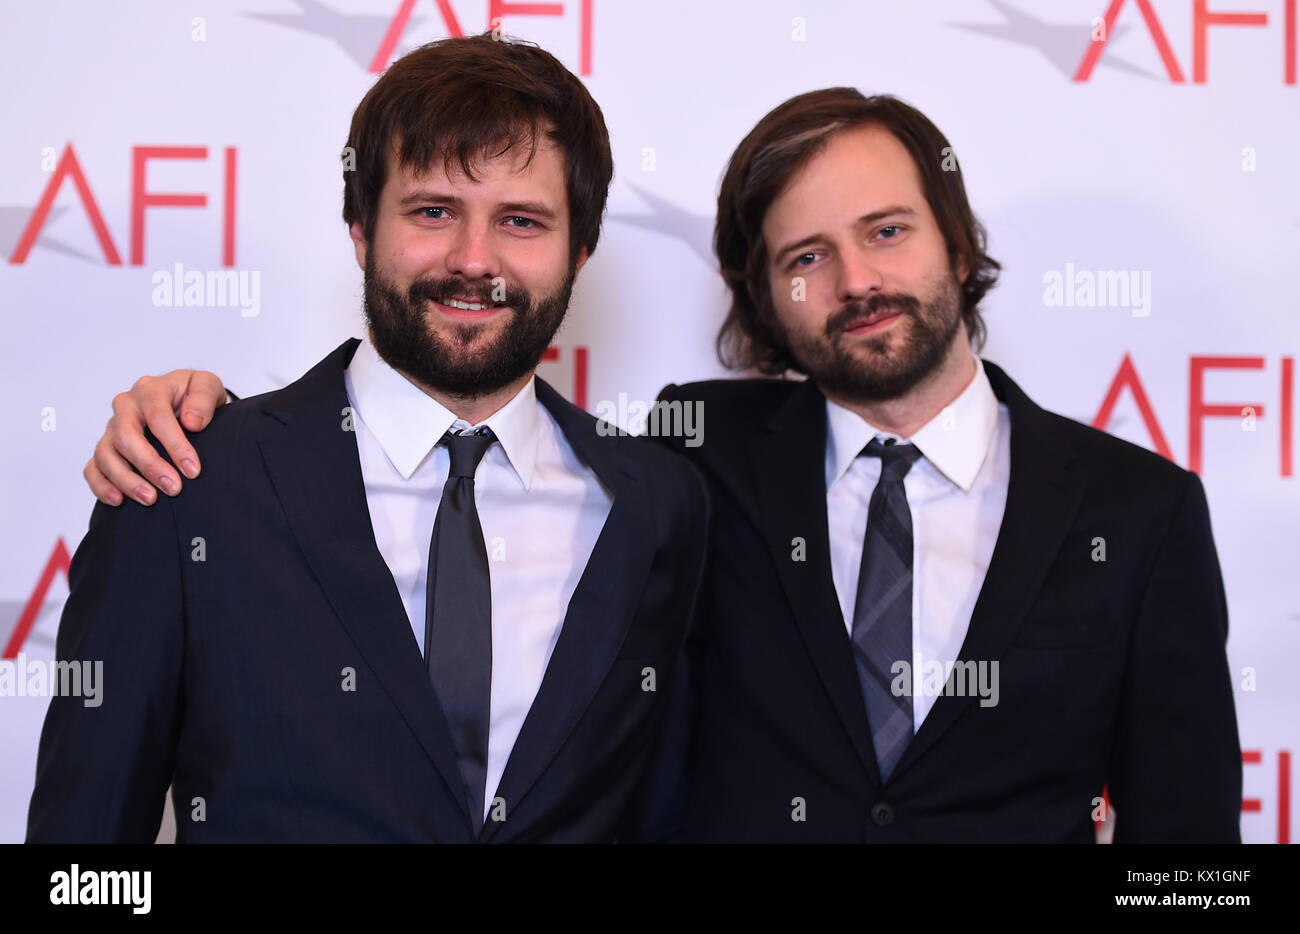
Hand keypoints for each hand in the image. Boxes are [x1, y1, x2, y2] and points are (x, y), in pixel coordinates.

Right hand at [85, 370, 227, 505]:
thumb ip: (204, 397)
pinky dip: (102, 485)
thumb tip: (192, 422)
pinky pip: (93, 467)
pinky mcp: (106, 447)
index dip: (175, 445)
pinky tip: (119, 500)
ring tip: (150, 499)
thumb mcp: (208, 386)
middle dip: (150, 466)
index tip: (192, 470)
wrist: (186, 403)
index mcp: (149, 390)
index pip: (157, 417)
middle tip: (173, 488)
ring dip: (126, 480)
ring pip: (105, 454)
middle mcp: (126, 407)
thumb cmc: (195, 396)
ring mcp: (113, 428)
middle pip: (126, 437)